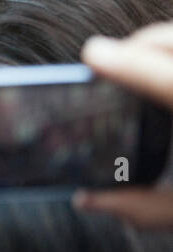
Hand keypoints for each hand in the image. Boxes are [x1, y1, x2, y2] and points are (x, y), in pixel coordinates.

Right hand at [73, 24, 172, 228]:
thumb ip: (144, 209)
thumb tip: (87, 200)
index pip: (166, 78)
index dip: (128, 64)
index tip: (92, 55)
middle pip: (169, 42)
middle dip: (135, 45)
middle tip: (105, 64)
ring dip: (156, 47)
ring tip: (136, 70)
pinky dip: (169, 57)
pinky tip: (163, 83)